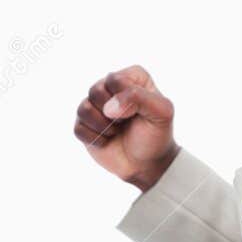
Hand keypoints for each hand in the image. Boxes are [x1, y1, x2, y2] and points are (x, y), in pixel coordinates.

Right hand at [74, 64, 177, 191]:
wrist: (146, 164)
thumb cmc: (155, 135)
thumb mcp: (162, 112)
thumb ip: (140, 98)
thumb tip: (108, 108)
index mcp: (131, 77)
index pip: (114, 80)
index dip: (124, 100)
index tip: (138, 112)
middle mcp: (110, 86)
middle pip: (95, 90)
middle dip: (112, 113)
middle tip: (126, 122)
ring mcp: (95, 105)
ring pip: (84, 108)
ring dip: (103, 127)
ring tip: (117, 131)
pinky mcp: (84, 123)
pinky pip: (78, 128)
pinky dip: (95, 139)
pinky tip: (107, 140)